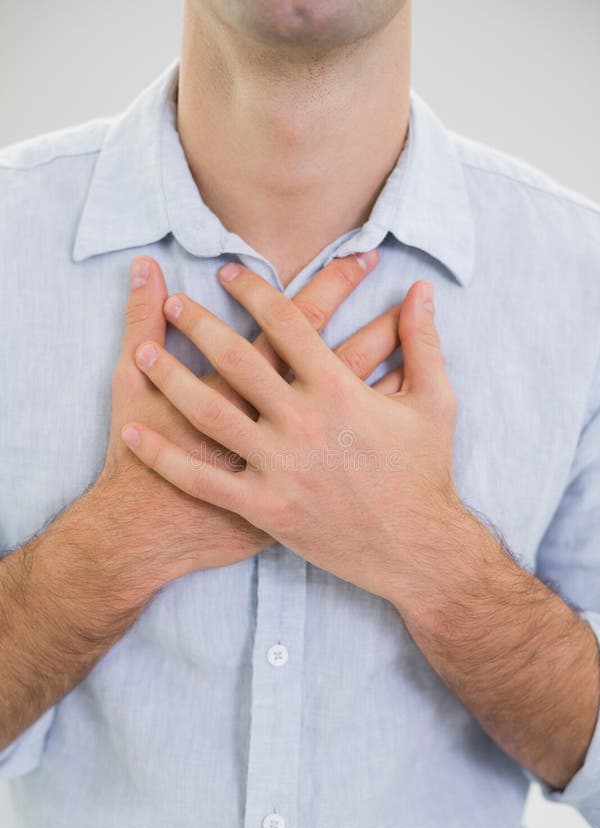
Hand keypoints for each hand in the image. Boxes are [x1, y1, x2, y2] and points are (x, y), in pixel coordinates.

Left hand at [122, 264, 461, 602]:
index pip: (287, 322)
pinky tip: (134, 434)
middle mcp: (303, 423)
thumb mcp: (436, 402)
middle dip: (201, 325)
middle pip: (238, 359)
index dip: (254, 290)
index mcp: (340, 390)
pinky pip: (202, 480)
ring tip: (142, 352)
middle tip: (175, 303)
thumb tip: (421, 291)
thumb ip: (424, 342)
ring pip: (210, 413)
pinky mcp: (264, 509)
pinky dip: (164, 457)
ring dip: (171, 379)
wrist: (417, 549)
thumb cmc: (425, 473)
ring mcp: (280, 467)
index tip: (228, 272)